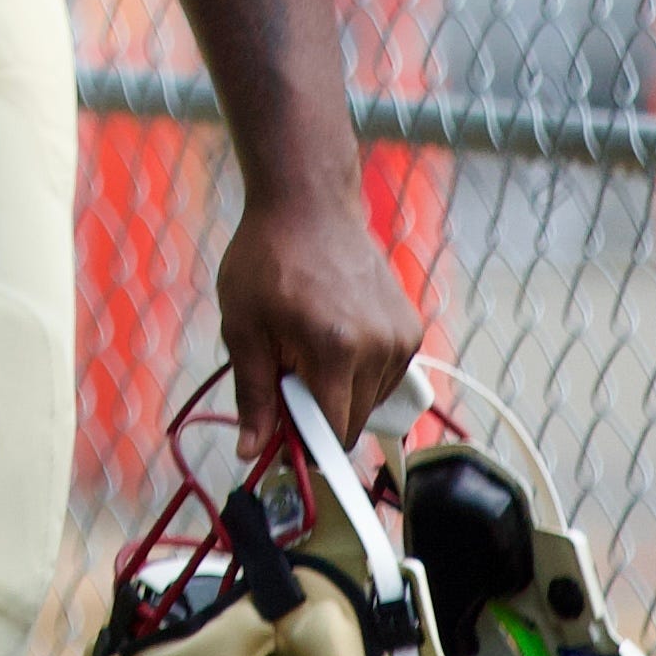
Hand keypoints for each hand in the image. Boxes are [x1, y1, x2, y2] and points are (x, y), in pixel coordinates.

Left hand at [215, 183, 421, 453]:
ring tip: (311, 347)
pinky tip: (337, 337)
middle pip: (354, 420)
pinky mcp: (412, 328)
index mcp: (335, 349)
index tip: (287, 439)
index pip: (334, 432)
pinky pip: (388, 376)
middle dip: (320, 413)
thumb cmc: (266, 260)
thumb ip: (254, 393)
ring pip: (372, 401)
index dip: (308, 444)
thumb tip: (252, 450)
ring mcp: (401, 338)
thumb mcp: (243, 326)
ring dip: (343, 393)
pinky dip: (362, 372)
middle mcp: (379, 347)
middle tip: (287, 376)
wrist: (308, 205)